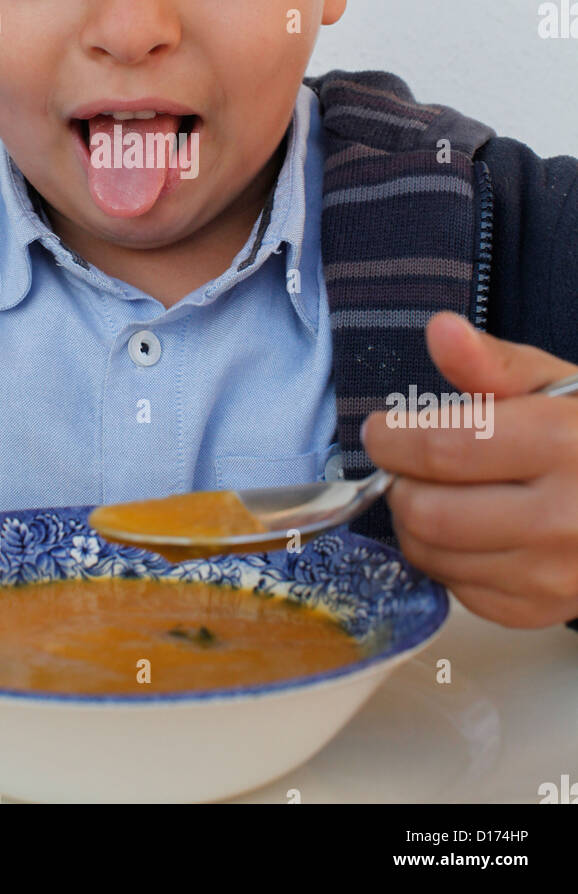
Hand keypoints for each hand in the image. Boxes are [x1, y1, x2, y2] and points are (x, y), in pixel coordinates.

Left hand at [360, 311, 577, 626]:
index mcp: (563, 444)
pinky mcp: (542, 610)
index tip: (383, 430)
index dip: (393, 438)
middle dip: (400, 482)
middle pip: (428, 512)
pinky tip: (470, 529)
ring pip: (433, 556)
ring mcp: (553, 574)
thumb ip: (491, 362)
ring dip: (415, 523)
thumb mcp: (555, 383)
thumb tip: (441, 332)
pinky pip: (459, 591)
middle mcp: (562, 517)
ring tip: (437, 492)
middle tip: (407, 463)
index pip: (442, 448)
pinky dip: (446, 560)